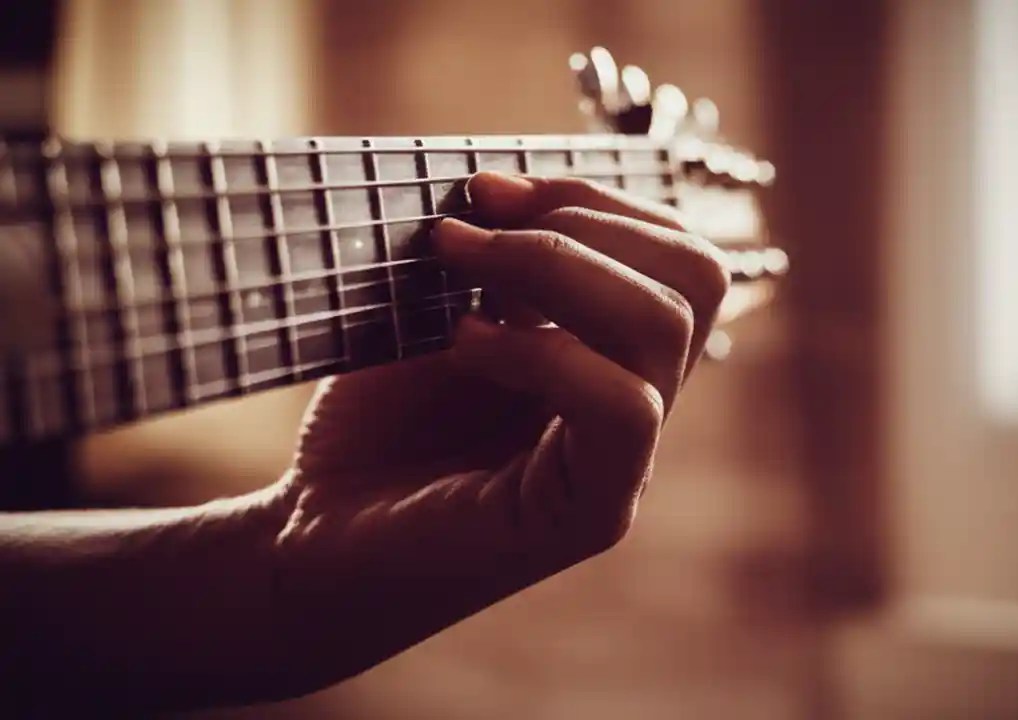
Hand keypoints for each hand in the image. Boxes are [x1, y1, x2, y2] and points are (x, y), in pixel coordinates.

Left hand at [265, 172, 729, 692]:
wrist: (316, 535)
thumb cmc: (374, 426)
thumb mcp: (436, 310)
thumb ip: (493, 257)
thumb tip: (505, 189)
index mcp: (615, 350)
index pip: (675, 251)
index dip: (595, 196)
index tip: (490, 187)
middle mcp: (637, 402)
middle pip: (699, 276)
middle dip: (588, 217)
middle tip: (480, 220)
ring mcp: (623, 463)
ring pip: (666, 327)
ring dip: (554, 266)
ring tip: (455, 263)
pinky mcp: (588, 516)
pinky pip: (622, 406)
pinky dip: (538, 351)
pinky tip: (461, 342)